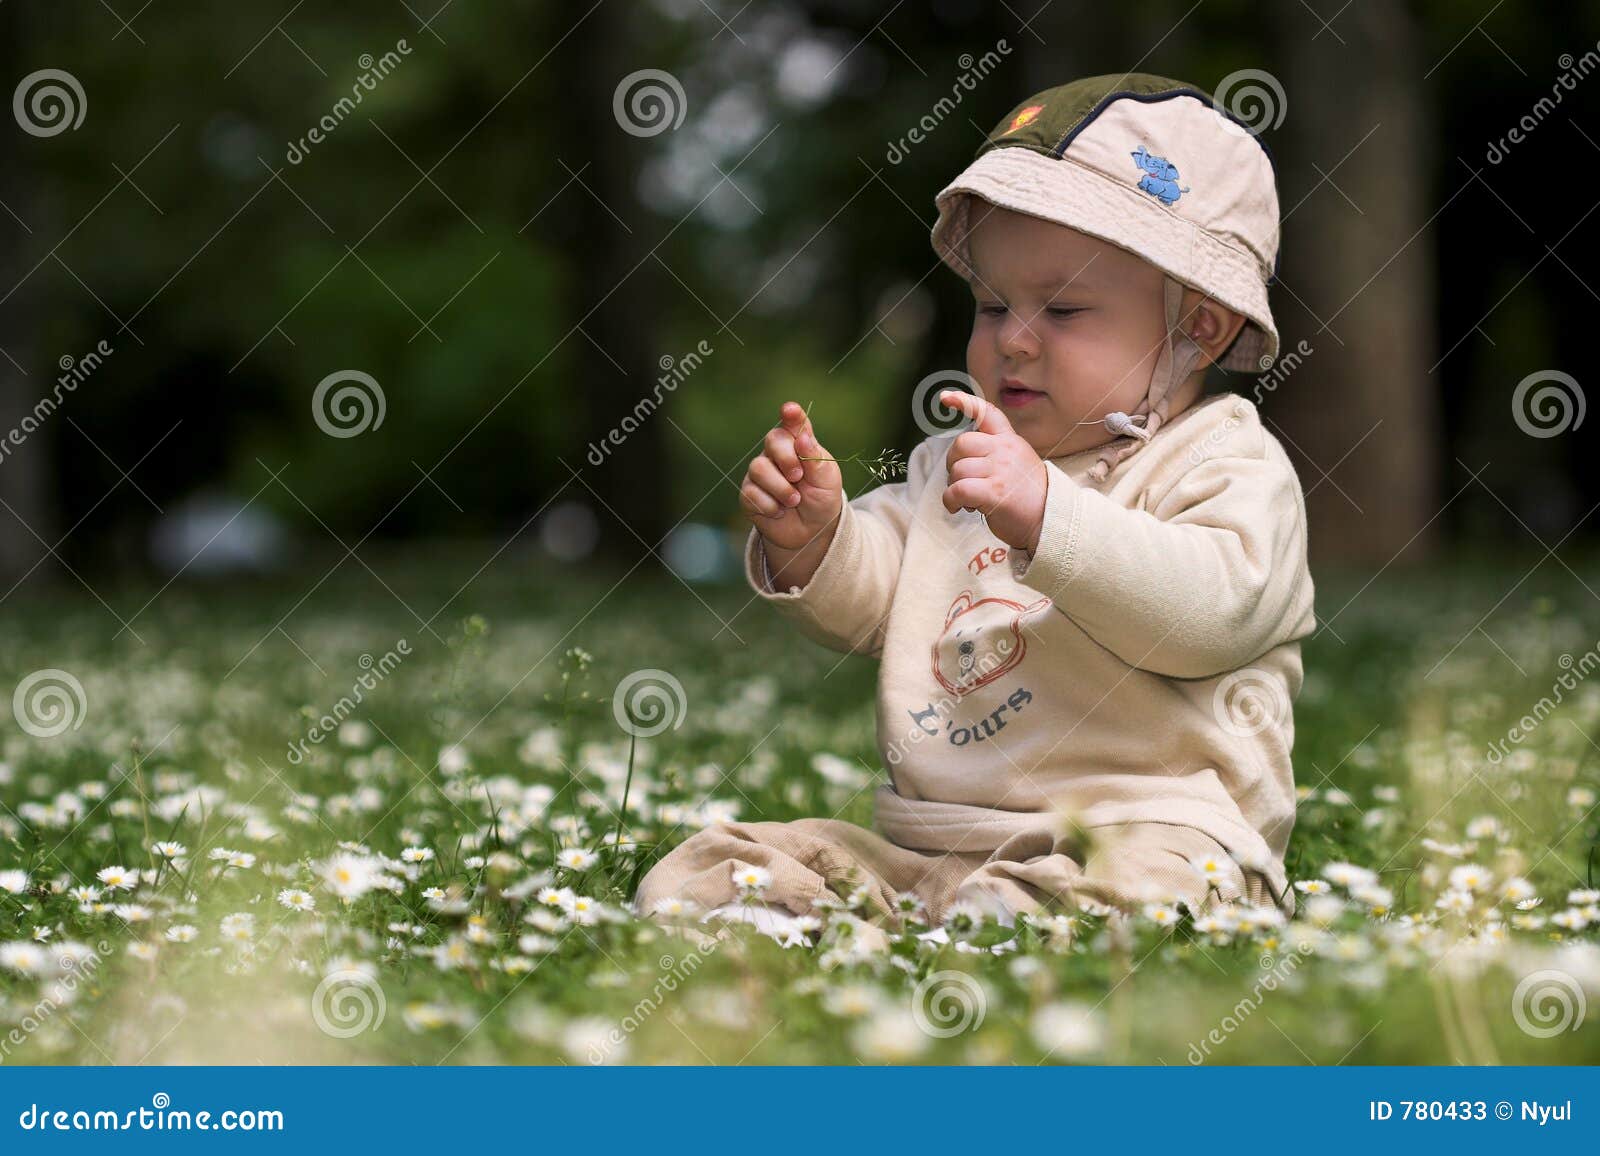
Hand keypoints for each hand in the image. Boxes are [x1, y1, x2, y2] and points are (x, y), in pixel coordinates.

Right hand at [741, 401, 843, 559]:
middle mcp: (777, 453)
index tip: (790, 410)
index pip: (794, 423)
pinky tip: (779, 511)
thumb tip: (802, 438)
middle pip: (773, 439)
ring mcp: (761, 472)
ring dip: (781, 488)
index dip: (792, 415)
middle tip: (798, 476)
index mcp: (799, 443)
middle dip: (787, 458)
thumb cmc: (820, 499)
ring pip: (759, 468)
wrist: (810, 531)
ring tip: (794, 501)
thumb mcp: (827, 479)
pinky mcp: (748, 493)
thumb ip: (815, 458)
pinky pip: (752, 493)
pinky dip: (771, 506)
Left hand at [938, 389, 1047, 552]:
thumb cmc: (1029, 497)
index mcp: (1010, 441)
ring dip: (954, 487)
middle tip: (962, 480)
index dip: (964, 402)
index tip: (945, 398)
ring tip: (967, 500)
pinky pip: (957, 490)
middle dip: (953, 463)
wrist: (1049, 520)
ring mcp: (1000, 470)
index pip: (987, 413)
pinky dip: (950, 500)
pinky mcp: (993, 492)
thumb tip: (964, 455)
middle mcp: (1005, 451)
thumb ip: (996, 453)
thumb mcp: (1018, 463)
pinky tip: (959, 508)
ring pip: (957, 469)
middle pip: (961, 443)